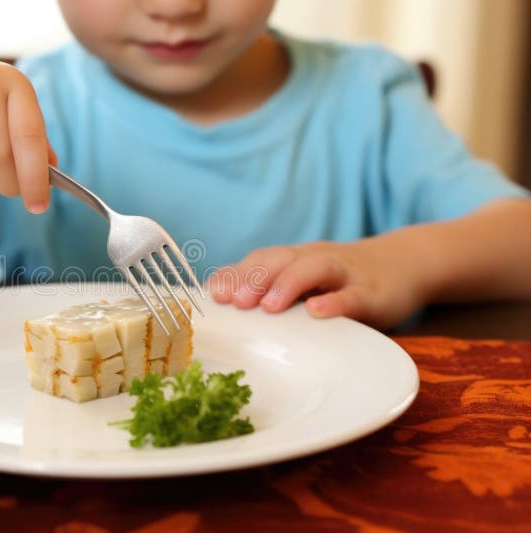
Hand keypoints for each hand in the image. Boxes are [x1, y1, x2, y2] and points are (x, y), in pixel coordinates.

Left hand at [207, 240, 427, 328]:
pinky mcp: (372, 292)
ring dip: (288, 284)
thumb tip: (223, 304)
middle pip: (279, 259)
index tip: (214, 296)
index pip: (259, 260)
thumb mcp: (305, 280)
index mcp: (294, 259)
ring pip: (313, 268)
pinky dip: (335, 302)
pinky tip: (318, 312)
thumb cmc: (340, 280)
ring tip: (270, 307)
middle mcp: (314, 260)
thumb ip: (272, 289)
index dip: (235, 275)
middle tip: (236, 303)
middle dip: (254, 279)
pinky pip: (353, 295)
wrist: (404, 264)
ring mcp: (344, 273)